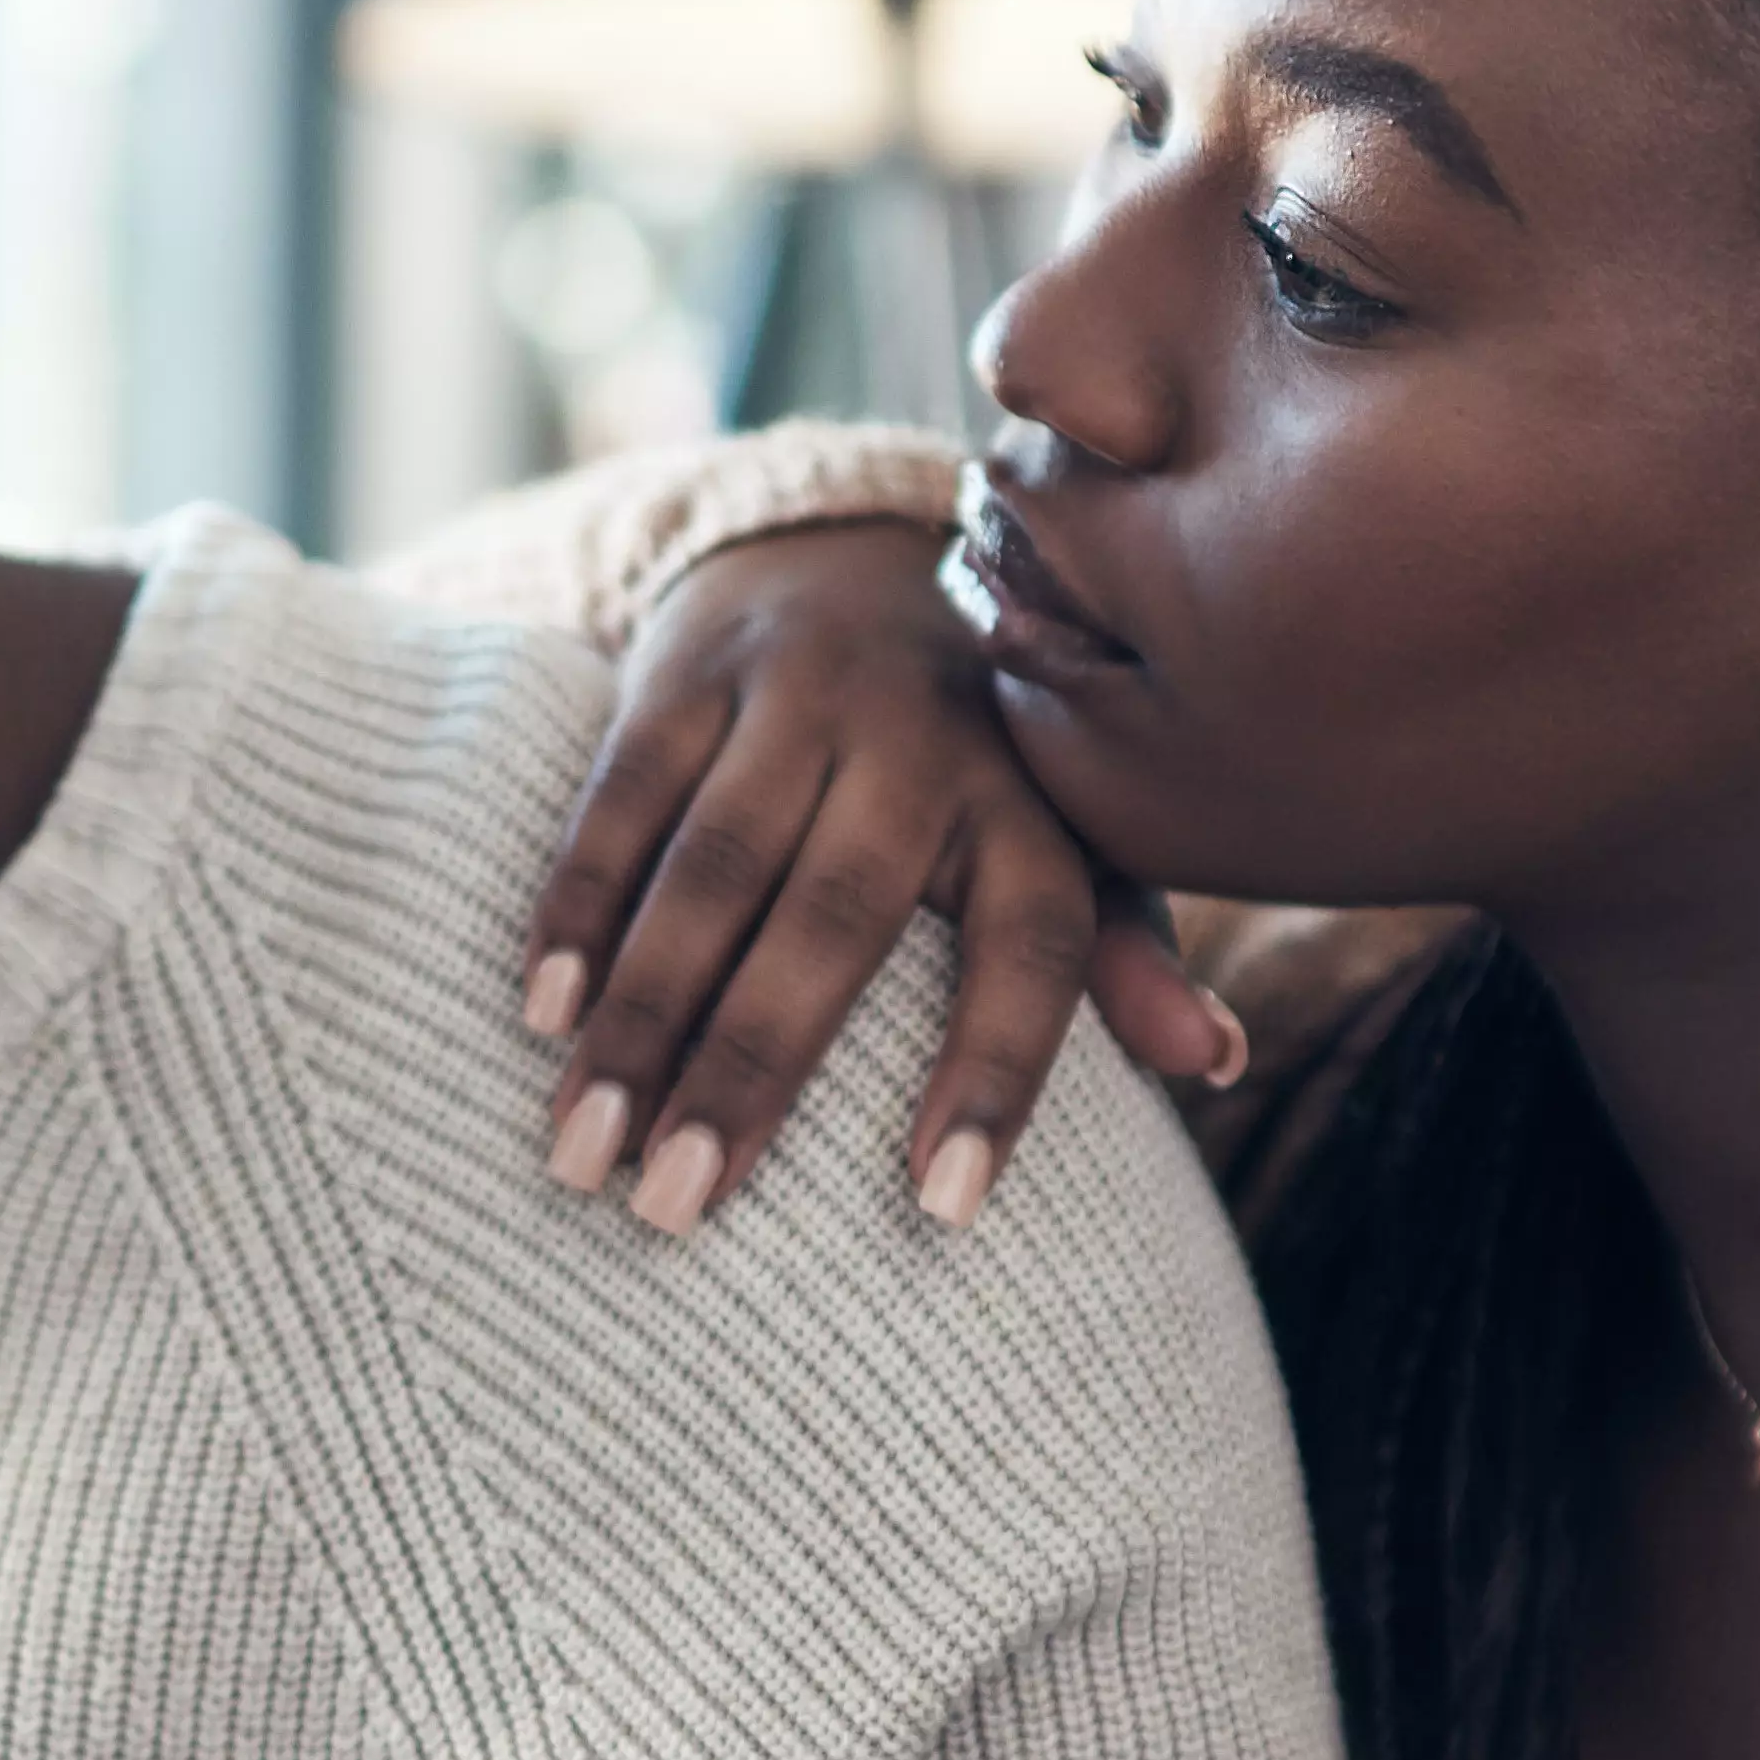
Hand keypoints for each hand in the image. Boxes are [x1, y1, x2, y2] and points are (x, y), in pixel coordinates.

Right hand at [520, 522, 1234, 1238]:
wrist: (843, 550)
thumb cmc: (973, 750)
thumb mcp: (1070, 829)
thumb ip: (1123, 951)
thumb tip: (1216, 1065)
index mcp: (1029, 796)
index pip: (1034, 940)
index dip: (997, 1071)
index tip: (945, 1209)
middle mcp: (921, 739)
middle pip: (834, 916)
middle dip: (749, 1065)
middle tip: (677, 1208)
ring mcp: (795, 695)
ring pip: (711, 867)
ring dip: (641, 1013)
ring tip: (584, 1151)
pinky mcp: (686, 672)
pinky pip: (624, 798)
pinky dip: (578, 906)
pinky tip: (544, 1016)